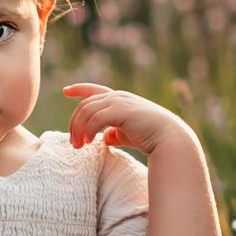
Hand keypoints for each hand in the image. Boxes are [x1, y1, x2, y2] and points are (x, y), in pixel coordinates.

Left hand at [64, 83, 195, 154]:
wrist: (169, 138)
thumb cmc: (152, 137)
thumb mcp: (129, 134)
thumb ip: (116, 133)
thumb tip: (105, 138)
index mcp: (120, 99)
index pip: (95, 90)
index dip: (79, 89)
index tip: (65, 90)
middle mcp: (118, 97)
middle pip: (85, 105)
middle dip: (75, 123)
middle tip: (73, 143)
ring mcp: (119, 102)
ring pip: (87, 111)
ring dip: (78, 129)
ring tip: (78, 145)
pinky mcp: (121, 111)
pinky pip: (96, 118)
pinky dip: (88, 129)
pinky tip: (89, 141)